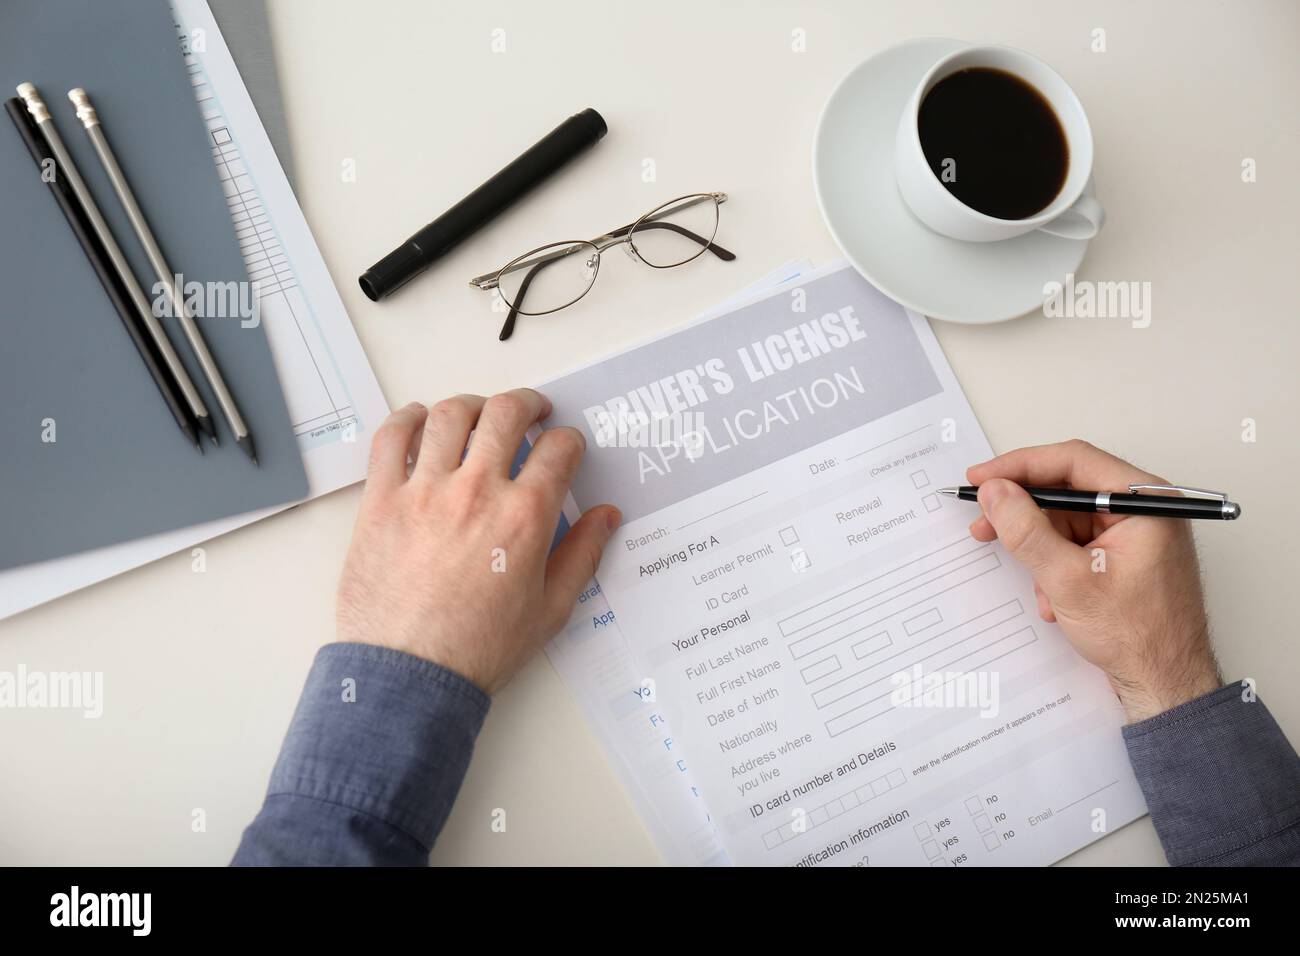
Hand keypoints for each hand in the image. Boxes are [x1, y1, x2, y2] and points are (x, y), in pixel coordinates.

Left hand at [335, 389, 619, 693]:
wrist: (410, 675)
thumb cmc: (478, 649)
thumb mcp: (551, 610)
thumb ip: (583, 555)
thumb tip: (606, 518)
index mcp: (524, 517)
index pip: (558, 449)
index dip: (568, 442)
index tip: (565, 448)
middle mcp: (477, 492)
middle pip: (506, 414)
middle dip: (527, 405)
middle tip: (532, 412)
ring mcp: (424, 491)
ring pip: (449, 415)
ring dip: (472, 405)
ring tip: (479, 414)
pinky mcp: (381, 500)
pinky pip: (391, 438)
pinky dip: (407, 419)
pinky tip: (419, 421)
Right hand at [967, 439, 1220, 722]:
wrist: (1165, 685)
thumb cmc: (1138, 636)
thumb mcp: (1068, 579)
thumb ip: (1026, 530)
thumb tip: (995, 492)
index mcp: (1144, 501)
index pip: (1073, 460)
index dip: (1020, 466)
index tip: (982, 479)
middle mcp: (1144, 509)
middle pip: (1068, 489)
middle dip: (1024, 511)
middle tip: (984, 521)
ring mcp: (1136, 533)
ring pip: (1067, 520)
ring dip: (1040, 548)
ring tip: (1032, 580)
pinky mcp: (1126, 555)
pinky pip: (1077, 544)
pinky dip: (1055, 565)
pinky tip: (1053, 597)